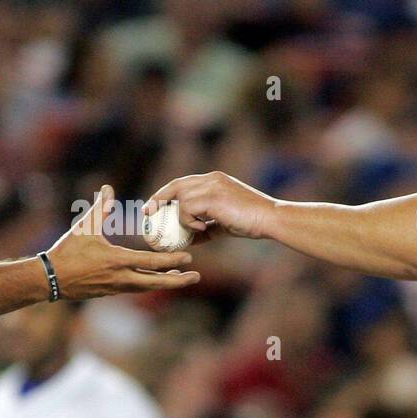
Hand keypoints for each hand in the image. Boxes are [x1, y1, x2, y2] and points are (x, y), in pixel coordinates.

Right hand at [47, 185, 200, 298]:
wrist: (50, 279)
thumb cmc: (67, 251)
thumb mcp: (84, 227)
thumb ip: (99, 208)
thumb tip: (108, 188)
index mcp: (117, 261)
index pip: (150, 262)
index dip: (171, 260)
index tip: (188, 257)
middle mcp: (120, 278)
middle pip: (156, 282)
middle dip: (178, 280)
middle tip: (195, 277)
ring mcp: (116, 288)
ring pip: (147, 288)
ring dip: (165, 283)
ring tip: (182, 278)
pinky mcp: (111, 292)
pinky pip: (136, 289)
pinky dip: (150, 284)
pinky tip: (157, 280)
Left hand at [145, 171, 277, 239]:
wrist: (270, 219)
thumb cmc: (251, 223)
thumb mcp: (223, 224)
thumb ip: (206, 227)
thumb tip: (189, 239)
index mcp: (214, 180)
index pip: (183, 183)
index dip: (166, 194)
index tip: (153, 207)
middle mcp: (211, 178)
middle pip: (175, 185)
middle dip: (158, 198)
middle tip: (147, 213)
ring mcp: (212, 185)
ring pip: (180, 198)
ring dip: (182, 217)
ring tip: (197, 228)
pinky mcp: (213, 196)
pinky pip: (187, 208)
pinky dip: (190, 221)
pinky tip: (204, 227)